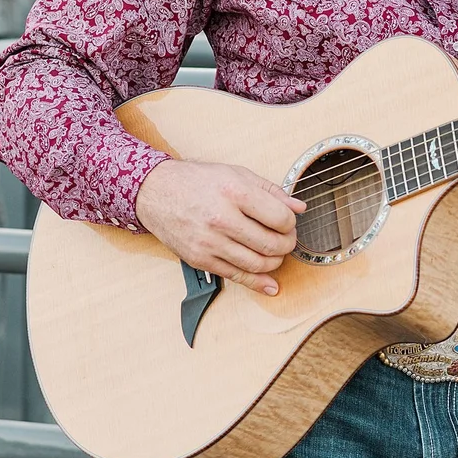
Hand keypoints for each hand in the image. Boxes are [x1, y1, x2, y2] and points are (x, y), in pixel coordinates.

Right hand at [135, 159, 306, 295]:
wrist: (156, 192)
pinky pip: (235, 276)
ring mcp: (209, 242)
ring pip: (257, 264)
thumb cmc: (198, 181)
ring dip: (275, 262)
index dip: (291, 223)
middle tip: (287, 239)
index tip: (289, 221)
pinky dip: (257, 282)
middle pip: (271, 244)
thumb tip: (300, 207)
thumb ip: (271, 191)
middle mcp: (221, 218)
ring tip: (276, 253)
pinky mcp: (200, 259)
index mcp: (235, 192)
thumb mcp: (236, 174)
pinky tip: (270, 283)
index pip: (280, 218)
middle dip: (287, 244)